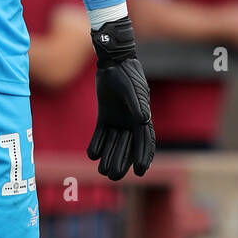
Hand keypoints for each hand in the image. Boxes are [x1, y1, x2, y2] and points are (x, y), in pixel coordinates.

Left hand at [87, 17, 155, 180]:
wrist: (112, 61)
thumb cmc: (125, 73)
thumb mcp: (131, 88)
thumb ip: (136, 104)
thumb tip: (142, 121)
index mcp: (142, 116)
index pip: (145, 141)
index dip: (143, 156)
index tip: (139, 171)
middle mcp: (131, 120)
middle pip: (128, 146)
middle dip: (122, 161)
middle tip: (113, 176)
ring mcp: (118, 118)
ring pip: (115, 142)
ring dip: (110, 156)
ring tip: (102, 171)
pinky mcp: (105, 115)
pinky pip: (101, 133)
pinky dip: (98, 144)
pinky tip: (92, 155)